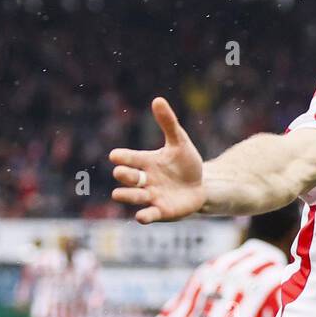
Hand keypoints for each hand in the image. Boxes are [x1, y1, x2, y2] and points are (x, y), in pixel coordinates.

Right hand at [110, 98, 205, 223]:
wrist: (201, 186)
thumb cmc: (186, 163)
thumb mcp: (179, 142)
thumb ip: (168, 123)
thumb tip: (158, 100)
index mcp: (146, 161)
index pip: (130, 158)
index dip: (122, 157)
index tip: (115, 156)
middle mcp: (145, 180)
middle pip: (129, 178)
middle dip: (124, 175)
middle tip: (121, 172)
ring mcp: (151, 196)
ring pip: (134, 197)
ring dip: (127, 195)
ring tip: (117, 194)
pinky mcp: (161, 211)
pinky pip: (149, 214)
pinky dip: (144, 216)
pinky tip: (140, 216)